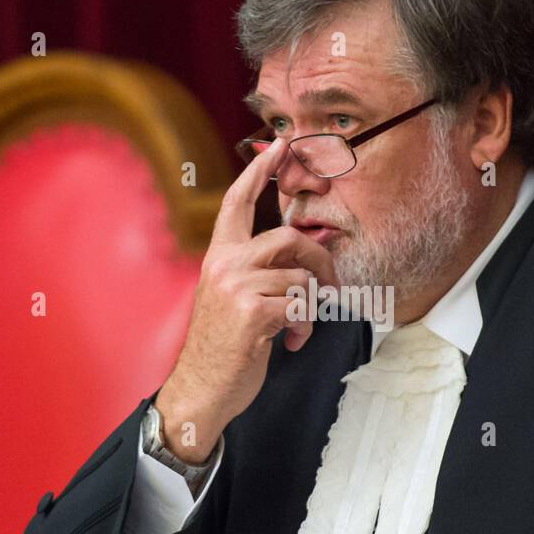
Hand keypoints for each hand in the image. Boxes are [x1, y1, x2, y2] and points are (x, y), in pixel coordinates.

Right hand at [157, 139, 338, 463]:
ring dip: (311, 307)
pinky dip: (304, 326)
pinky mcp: (253, 312)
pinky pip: (301, 306)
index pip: (238, 203)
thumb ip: (257, 272)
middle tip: (332, 288)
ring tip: (296, 328)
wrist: (201, 389)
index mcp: (219, 257)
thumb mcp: (232, 299)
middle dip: (321, 261)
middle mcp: (225, 265)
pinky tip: (291, 341)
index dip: (259, 171)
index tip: (278, 144)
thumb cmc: (223, 347)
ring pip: (301, 276)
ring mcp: (237, 287)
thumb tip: (306, 255)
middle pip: (290, 237)